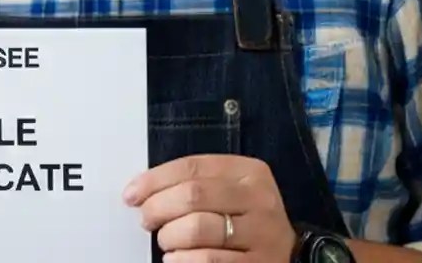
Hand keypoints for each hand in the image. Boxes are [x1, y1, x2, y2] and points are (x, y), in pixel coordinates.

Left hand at [123, 154, 296, 262]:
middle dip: (158, 208)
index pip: (192, 167)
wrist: (289, 252)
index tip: (132, 194)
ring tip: (166, 241)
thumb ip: (194, 184)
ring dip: (169, 236)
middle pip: (193, 195)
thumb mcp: (230, 190)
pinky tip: (176, 259)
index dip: (155, 180)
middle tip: (147, 220)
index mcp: (250, 172)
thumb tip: (139, 190)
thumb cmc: (245, 217)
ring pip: (198, 229)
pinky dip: (182, 260)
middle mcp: (259, 199)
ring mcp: (262, 234)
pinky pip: (208, 261)